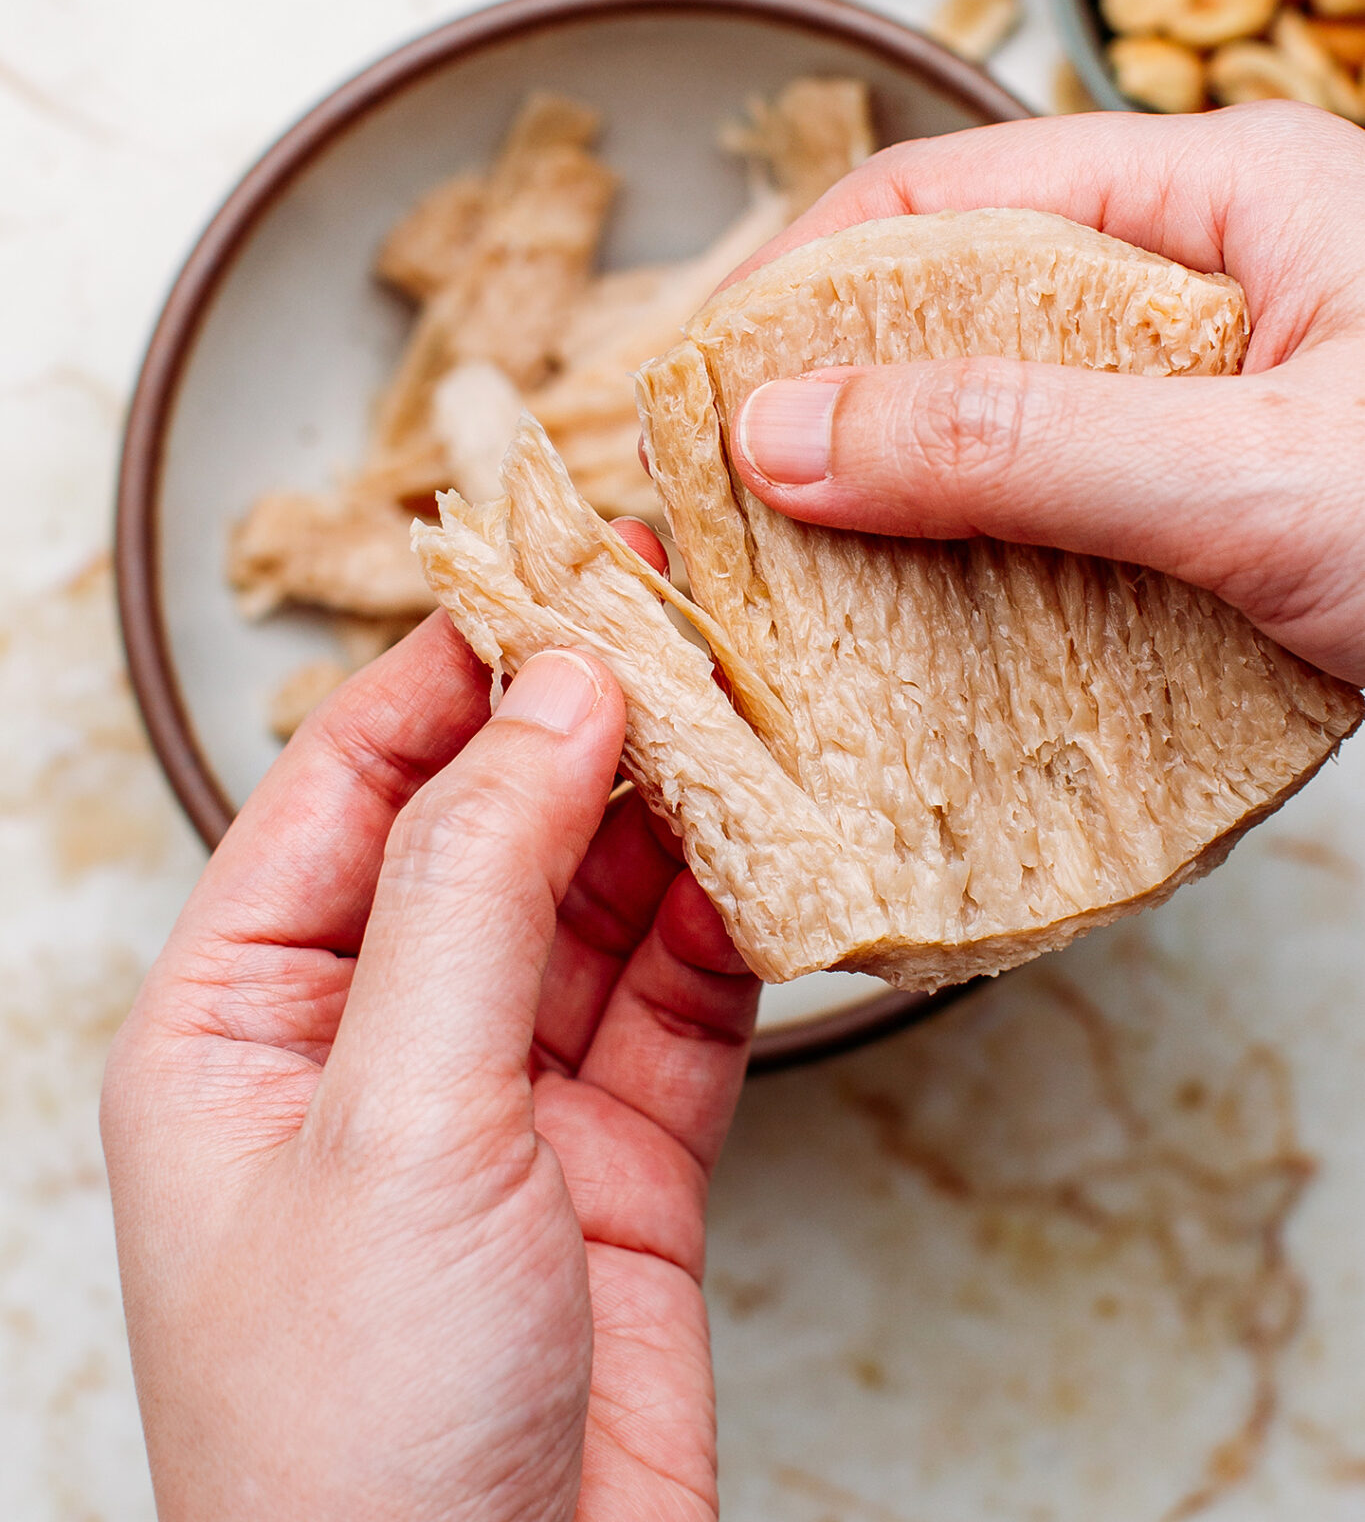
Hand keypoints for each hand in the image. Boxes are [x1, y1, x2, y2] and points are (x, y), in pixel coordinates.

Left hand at [102, 602, 758, 1520]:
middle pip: (489, 824)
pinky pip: (677, 1003)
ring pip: (598, 903)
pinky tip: (787, 855)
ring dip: (678, 817)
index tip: (567, 568)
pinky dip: (734, 929)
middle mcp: (366, 1041)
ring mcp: (498, 1102)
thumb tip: (554, 692)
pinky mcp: (616, 1164)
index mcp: (242, 1015)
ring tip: (764, 711)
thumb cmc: (350, 1436)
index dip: (459, 663)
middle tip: (695, 617)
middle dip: (589, 727)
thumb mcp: (393, 1118)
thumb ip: (476, 884)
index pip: (350, 779)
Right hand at [727, 100, 1364, 685]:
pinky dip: (1005, 577)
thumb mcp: (1251, 473)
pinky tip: (943, 643)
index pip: (948, 189)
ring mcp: (1235, 397)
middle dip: (845, 402)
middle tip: (734, 508)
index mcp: (1230, 191)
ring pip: (1018, 426)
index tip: (701, 390)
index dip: (802, 278)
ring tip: (809, 589)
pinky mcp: (1242, 507)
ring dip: (918, 507)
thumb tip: (784, 432)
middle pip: (968, 307)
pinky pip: (1082, 521)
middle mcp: (1221, 277)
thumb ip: (1022, 444)